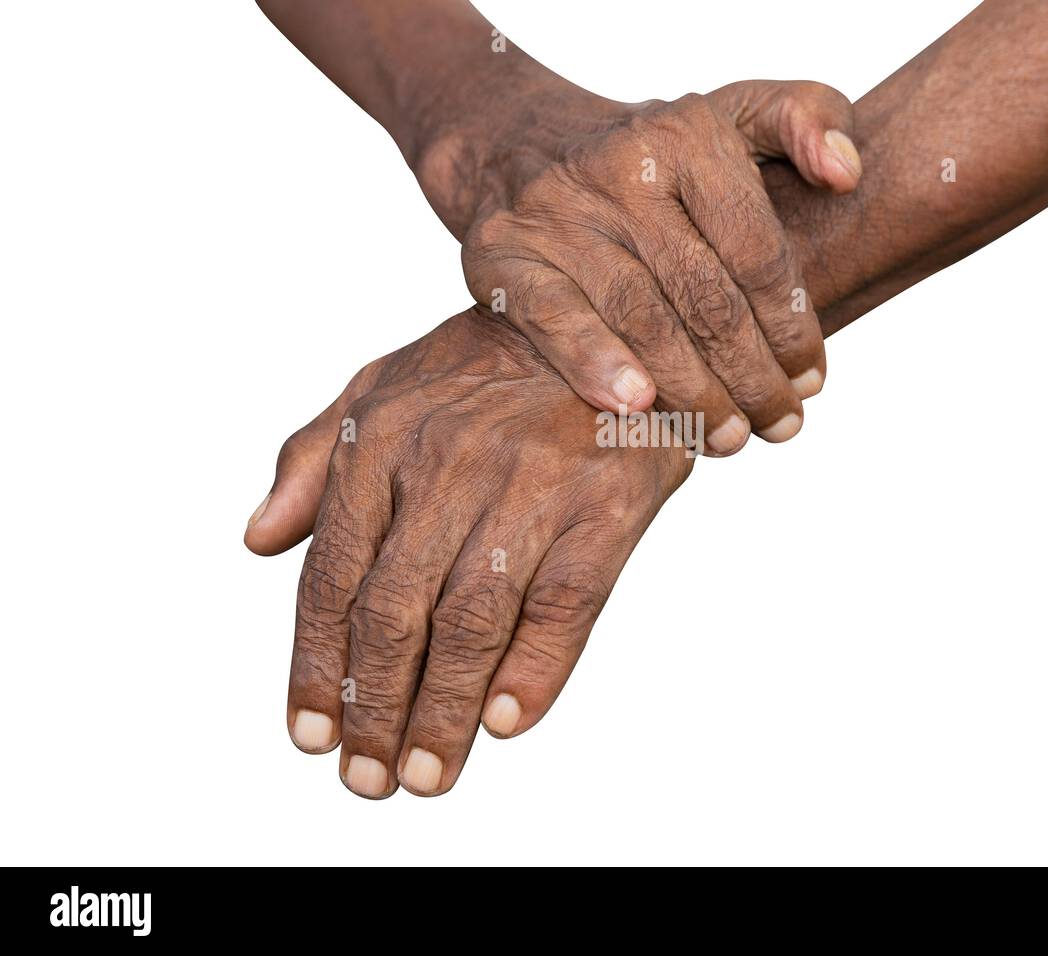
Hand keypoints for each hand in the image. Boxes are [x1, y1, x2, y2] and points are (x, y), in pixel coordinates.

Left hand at [245, 308, 691, 796]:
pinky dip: (536, 670)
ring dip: (445, 710)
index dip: (316, 665)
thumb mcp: (384, 385)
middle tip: (367, 778)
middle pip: (396, 611)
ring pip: (473, 621)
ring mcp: (532, 486)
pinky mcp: (607, 503)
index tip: (310, 733)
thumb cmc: (492, 363)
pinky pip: (565, 602)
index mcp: (384, 442)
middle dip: (375, 707)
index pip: (334, 576)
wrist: (609, 316)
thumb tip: (257, 539)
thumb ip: (312, 460)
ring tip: (426, 773)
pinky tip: (506, 721)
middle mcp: (451, 466)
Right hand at [435, 81, 861, 453]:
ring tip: (728, 440)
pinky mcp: (503, 252)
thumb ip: (812, 117)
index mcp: (689, 137)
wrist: (528, 146)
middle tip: (781, 426)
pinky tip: (636, 409)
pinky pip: (555, 318)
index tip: (813, 380)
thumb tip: (847, 172)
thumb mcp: (739, 112)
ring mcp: (556, 212)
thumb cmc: (658, 157)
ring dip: (692, 394)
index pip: (757, 251)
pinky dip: (595, 365)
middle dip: (752, 376)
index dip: (793, 326)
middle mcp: (620, 169)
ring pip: (642, 319)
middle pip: (705, 296)